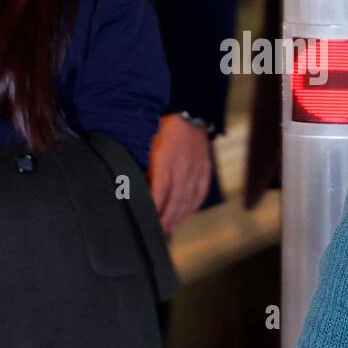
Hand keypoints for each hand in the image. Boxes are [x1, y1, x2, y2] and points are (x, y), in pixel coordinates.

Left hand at [149, 114, 213, 232]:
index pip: (160, 191)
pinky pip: (200, 192)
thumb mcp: (150, 147)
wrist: (189, 116)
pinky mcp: (205, 170)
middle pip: (175, 200)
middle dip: (167, 218)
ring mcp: (196, 170)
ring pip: (188, 200)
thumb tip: (142, 187)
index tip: (149, 220)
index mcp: (166, 162)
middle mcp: (183, 168)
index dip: (155, 208)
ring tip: (171, 226)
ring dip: (179, 216)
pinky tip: (187, 213)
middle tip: (158, 230)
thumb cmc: (165, 130)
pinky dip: (193, 205)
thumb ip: (147, 168)